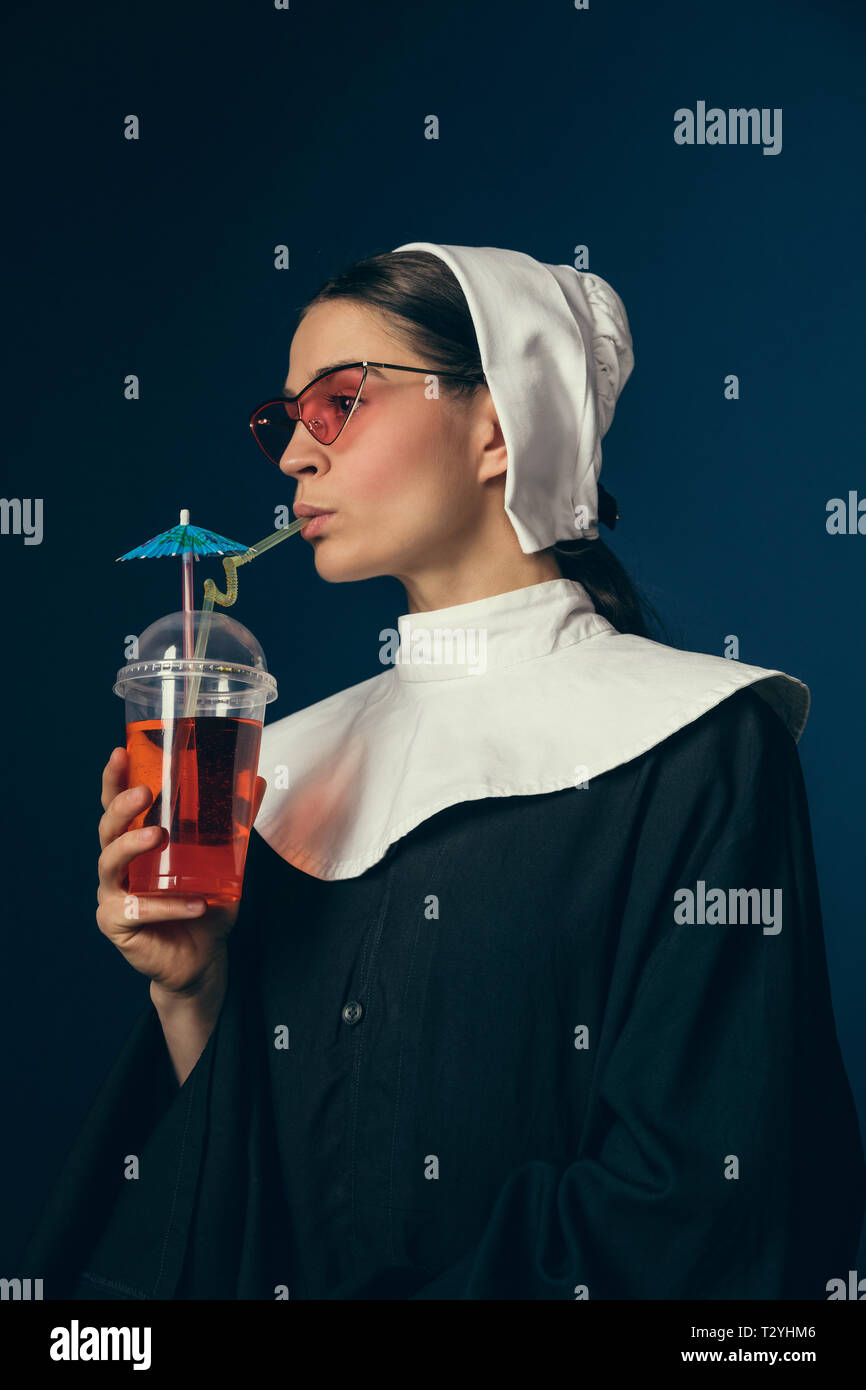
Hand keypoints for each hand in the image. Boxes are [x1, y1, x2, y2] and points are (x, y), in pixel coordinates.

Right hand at [96, 746, 266, 996]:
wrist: (203, 959)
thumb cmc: (205, 903)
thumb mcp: (225, 860)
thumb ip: (236, 823)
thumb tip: (258, 782)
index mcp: (136, 843)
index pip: (117, 806)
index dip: (113, 780)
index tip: (118, 754)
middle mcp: (118, 866)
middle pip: (107, 829)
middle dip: (121, 807)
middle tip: (143, 793)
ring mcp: (112, 895)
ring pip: (110, 864)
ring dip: (132, 846)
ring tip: (158, 835)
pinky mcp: (117, 924)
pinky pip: (138, 910)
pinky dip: (168, 905)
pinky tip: (195, 904)